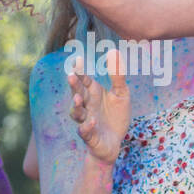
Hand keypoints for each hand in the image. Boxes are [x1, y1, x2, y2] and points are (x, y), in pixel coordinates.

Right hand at [67, 49, 130, 165]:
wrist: (114, 143)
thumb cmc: (115, 117)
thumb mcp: (121, 94)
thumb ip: (117, 75)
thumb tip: (113, 50)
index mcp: (92, 93)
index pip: (83, 79)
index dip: (80, 70)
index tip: (78, 59)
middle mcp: (86, 105)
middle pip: (77, 93)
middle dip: (74, 86)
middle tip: (71, 76)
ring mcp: (86, 120)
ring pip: (76, 113)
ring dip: (75, 106)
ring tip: (78, 99)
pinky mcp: (89, 136)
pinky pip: (85, 131)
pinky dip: (87, 126)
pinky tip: (92, 121)